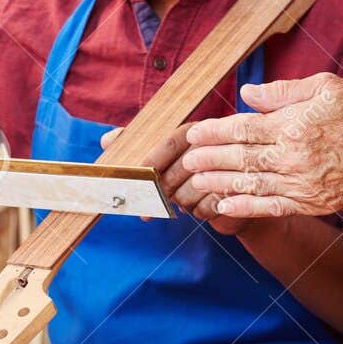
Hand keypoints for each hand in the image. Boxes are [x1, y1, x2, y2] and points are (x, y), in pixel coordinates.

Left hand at [101, 122, 251, 231]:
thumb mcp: (165, 155)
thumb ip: (138, 144)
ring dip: (180, 202)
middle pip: (177, 170)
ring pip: (188, 192)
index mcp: (197, 131)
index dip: (152, 158)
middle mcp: (215, 145)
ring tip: (183, 198)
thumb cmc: (193, 170)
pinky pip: (202, 210)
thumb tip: (106, 141)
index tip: (136, 174)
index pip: (170, 141)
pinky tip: (199, 206)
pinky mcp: (236, 194)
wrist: (231, 193)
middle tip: (153, 198)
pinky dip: (196, 212)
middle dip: (161, 189)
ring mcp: (228, 169)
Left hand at [181, 73, 342, 218]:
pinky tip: (223, 206)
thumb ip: (283, 91)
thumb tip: (246, 95)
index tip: (193, 134)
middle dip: (208, 159)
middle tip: (184, 160)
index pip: (243, 129)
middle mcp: (294, 156)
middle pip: (240, 159)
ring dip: (218, 185)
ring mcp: (303, 183)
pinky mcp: (312, 203)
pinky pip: (271, 207)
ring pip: (250, 185)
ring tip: (194, 183)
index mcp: (294, 124)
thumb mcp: (326, 87)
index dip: (215, 132)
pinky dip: (245, 207)